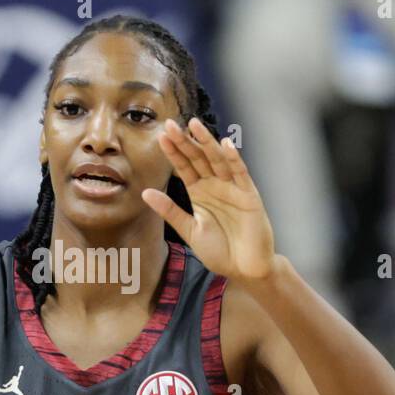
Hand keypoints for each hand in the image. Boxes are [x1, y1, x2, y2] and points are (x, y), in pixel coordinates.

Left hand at [144, 117, 275, 280]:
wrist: (244, 270)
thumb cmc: (219, 251)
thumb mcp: (189, 230)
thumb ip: (170, 211)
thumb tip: (144, 193)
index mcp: (200, 192)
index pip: (184, 167)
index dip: (173, 152)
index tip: (160, 136)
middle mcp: (215, 186)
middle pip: (198, 158)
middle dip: (185, 141)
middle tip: (171, 124)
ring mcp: (233, 188)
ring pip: (218, 160)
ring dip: (207, 142)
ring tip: (195, 125)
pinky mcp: (249, 196)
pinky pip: (241, 174)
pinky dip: (234, 159)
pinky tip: (226, 144)